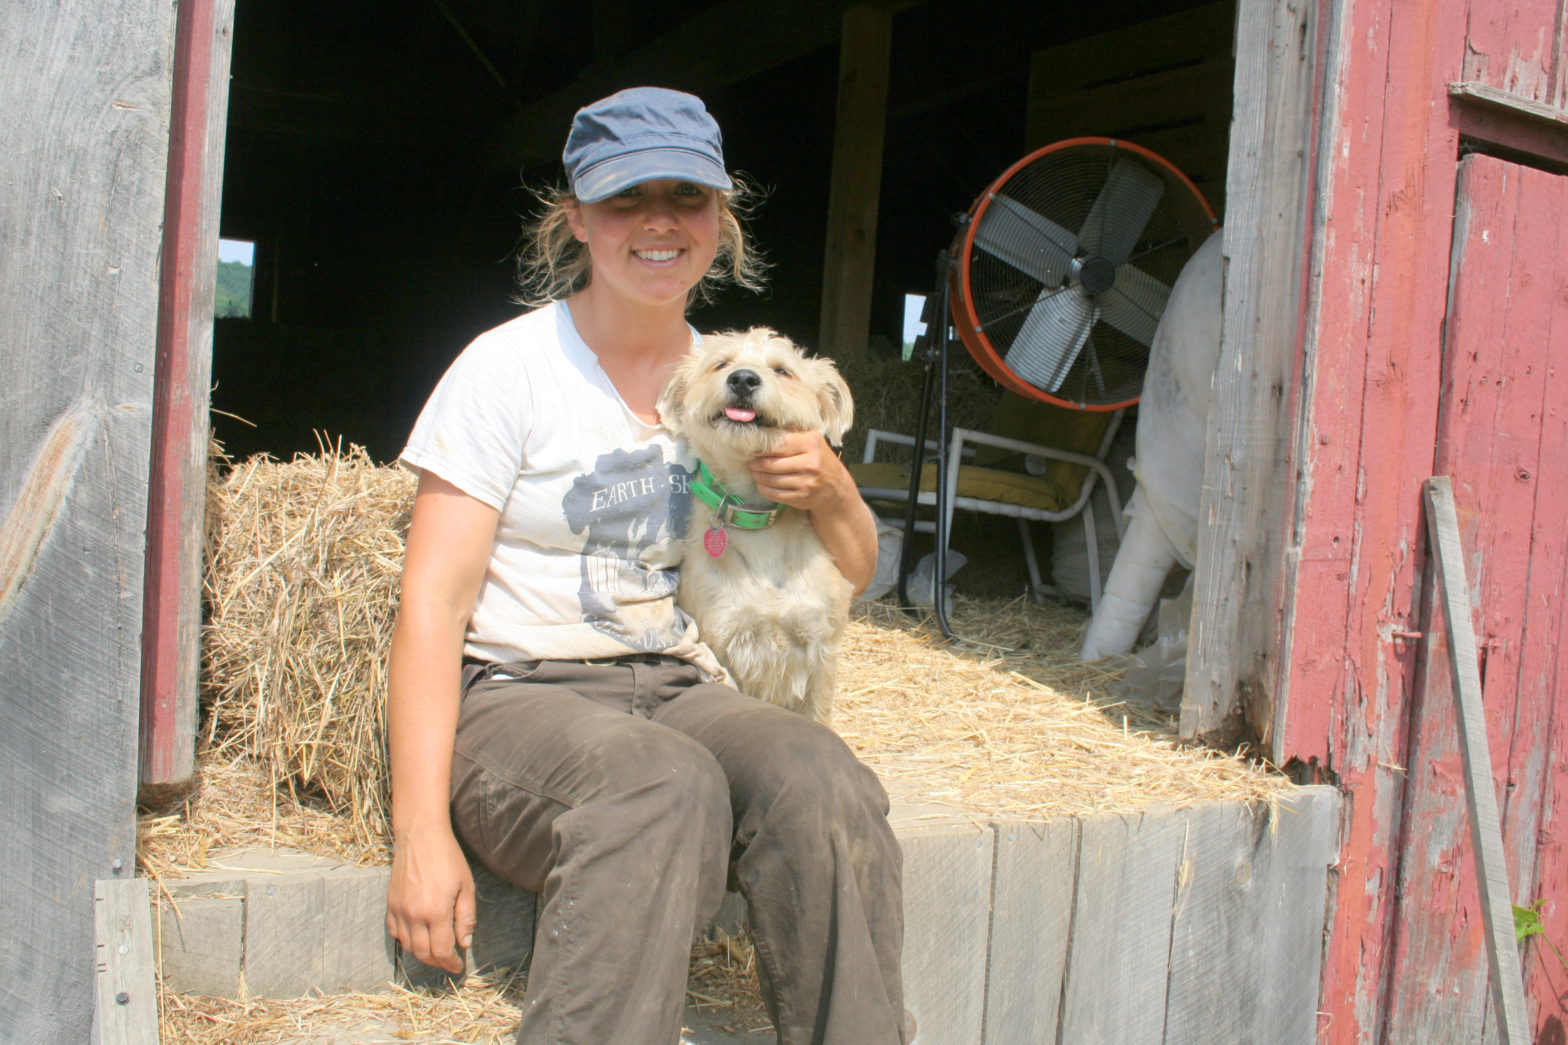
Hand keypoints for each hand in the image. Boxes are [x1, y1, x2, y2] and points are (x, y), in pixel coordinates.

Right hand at [385, 823, 476, 973]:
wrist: (420, 836)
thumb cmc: (448, 857)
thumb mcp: (466, 886)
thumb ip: (466, 917)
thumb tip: (465, 943)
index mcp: (435, 912)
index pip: (442, 950)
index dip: (451, 963)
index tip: (458, 966)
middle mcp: (413, 915)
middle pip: (423, 953)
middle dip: (438, 962)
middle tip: (449, 962)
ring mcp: (399, 911)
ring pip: (408, 946)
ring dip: (422, 953)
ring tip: (436, 951)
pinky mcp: (390, 904)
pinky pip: (395, 932)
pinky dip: (406, 941)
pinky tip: (417, 937)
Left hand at [747, 430, 854, 511]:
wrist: (837, 488)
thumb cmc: (820, 459)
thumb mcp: (812, 440)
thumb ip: (792, 434)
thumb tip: (763, 429)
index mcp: (811, 444)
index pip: (778, 444)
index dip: (760, 447)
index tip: (750, 447)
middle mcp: (810, 463)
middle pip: (770, 464)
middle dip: (755, 463)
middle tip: (749, 461)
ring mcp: (806, 483)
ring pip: (770, 480)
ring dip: (757, 476)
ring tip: (754, 471)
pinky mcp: (801, 498)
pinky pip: (774, 494)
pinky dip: (763, 488)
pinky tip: (762, 483)